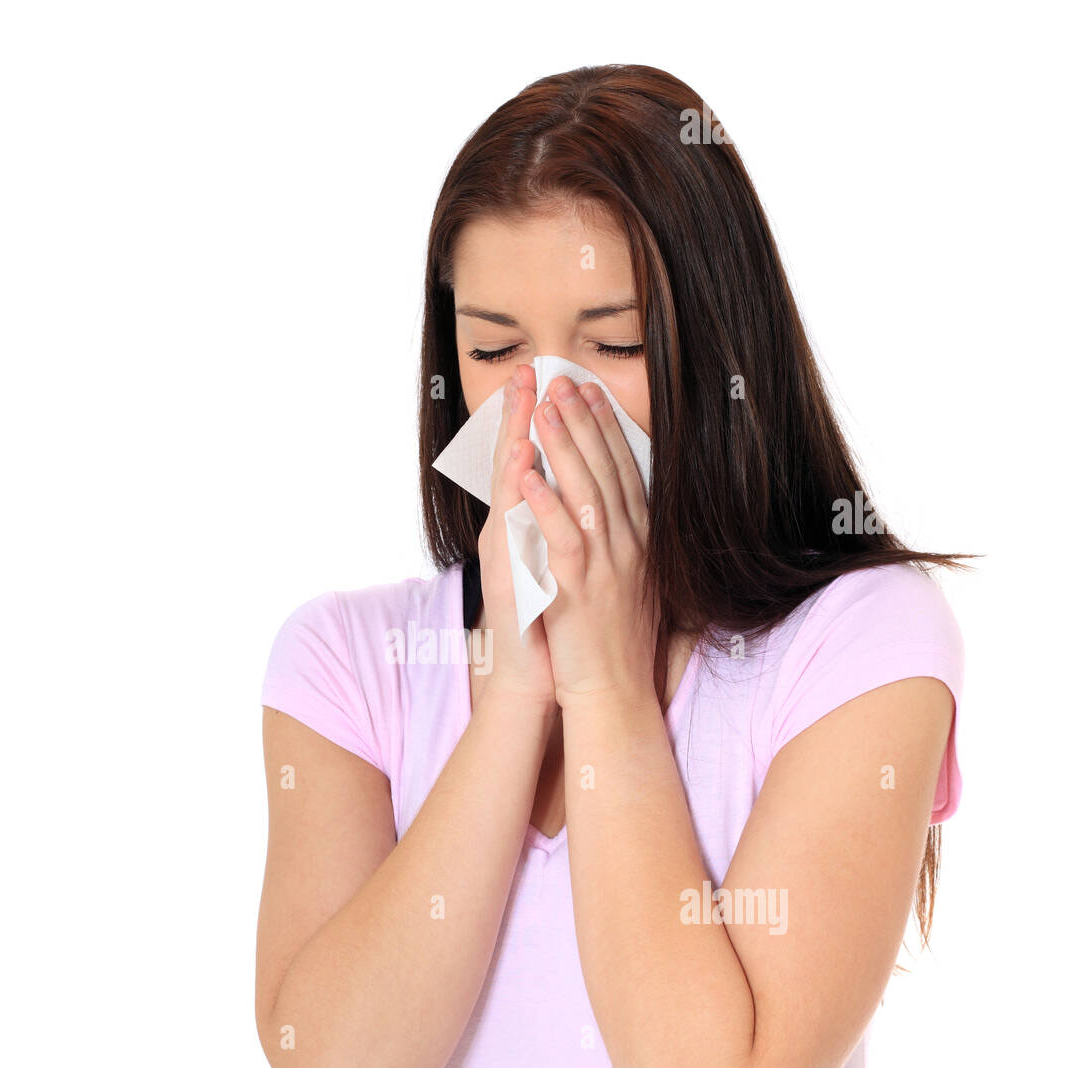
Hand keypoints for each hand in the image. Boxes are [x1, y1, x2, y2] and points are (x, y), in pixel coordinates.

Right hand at [475, 364, 557, 713]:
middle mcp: (512, 534)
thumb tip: (579, 492)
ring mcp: (506, 554)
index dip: (537, 421)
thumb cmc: (553, 625)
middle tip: (527, 369)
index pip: (532, 463)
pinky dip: (518, 495)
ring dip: (516, 442)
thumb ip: (564, 527)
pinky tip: (523, 466)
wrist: (536, 679)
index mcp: (529, 527)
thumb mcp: (563, 564)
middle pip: (513, 464)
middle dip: (521, 415)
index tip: (547, 378)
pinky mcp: (506, 577)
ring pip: (509, 488)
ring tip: (523, 400)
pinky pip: (514, 530)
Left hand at [518, 375, 656, 708]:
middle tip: (563, 381)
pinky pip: (561, 540)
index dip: (607, 430)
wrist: (615, 693)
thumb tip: (615, 510)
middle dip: (583, 423)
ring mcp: (607, 567)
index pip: (624, 472)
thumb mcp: (629, 582)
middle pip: (606, 471)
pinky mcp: (579, 591)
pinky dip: (545, 506)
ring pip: (586, 494)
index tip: (590, 393)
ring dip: (564, 449)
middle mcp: (629, 547)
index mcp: (641, 542)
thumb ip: (623, 543)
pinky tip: (528, 477)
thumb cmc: (615, 643)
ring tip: (544, 408)